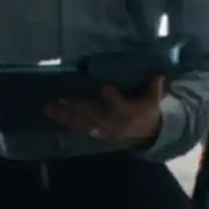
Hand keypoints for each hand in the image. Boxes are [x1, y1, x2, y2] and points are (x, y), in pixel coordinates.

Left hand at [44, 75, 166, 147]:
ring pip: (81, 122)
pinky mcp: (94, 130)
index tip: (105, 88)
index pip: (120, 104)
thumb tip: (160, 74)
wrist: (145, 134)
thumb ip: (154, 87)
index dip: (113, 98)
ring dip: (64, 115)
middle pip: (93, 114)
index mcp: (127, 112)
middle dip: (76, 108)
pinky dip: (64, 121)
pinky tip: (52, 114)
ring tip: (48, 107)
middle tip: (61, 99)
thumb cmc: (147, 110)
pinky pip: (77, 127)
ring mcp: (101, 128)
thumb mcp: (153, 99)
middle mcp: (111, 121)